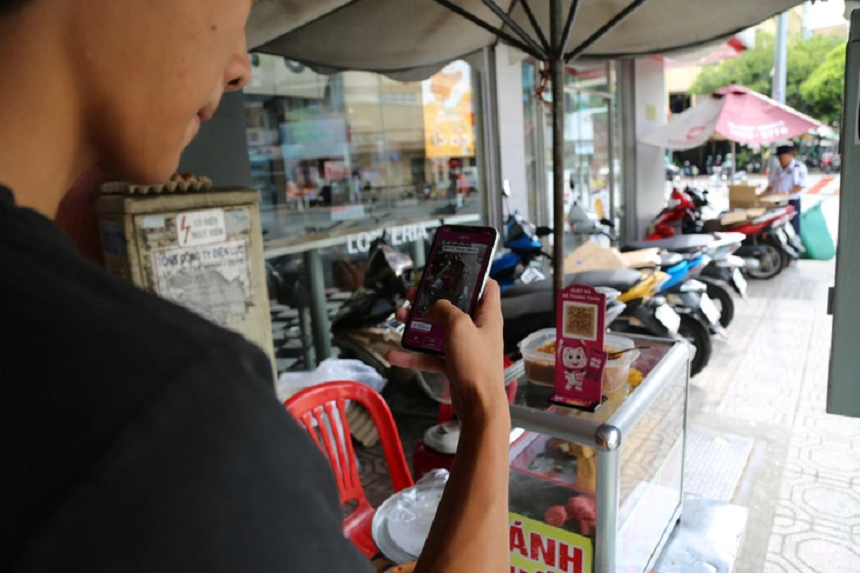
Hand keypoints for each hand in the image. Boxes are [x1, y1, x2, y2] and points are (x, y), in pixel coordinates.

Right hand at [387, 280, 507, 426]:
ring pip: (438, 329)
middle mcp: (478, 328)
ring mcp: (465, 347)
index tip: (452, 269)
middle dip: (432, 299)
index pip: (487, 286)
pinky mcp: (454, 364)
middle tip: (413, 293)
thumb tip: (433, 308)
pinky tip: (394, 355)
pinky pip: (431, 355)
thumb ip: (444, 309)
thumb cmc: (475, 363)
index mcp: (487, 315)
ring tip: (399, 317)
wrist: (478, 406)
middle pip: (455, 306)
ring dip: (418, 324)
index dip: (473, 275)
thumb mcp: (458, 326)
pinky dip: (413, 355)